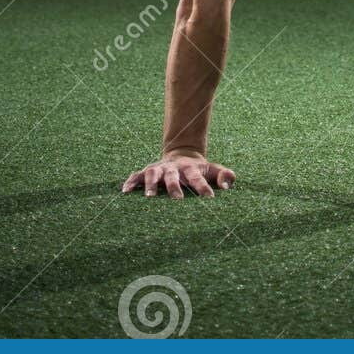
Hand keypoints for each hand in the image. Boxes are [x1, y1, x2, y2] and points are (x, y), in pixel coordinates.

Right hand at [121, 153, 235, 198]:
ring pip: (153, 174)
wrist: (181, 154)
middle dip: (174, 187)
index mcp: (190, 168)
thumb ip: (224, 175)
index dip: (204, 187)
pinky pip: (136, 176)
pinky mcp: (146, 172)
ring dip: (151, 184)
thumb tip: (227, 185)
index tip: (209, 198)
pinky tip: (125, 191)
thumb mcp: (213, 169)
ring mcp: (159, 169)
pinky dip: (131, 182)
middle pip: (173, 175)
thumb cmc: (198, 169)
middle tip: (177, 199)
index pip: (197, 177)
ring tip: (149, 197)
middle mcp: (173, 168)